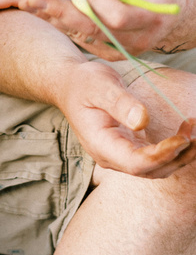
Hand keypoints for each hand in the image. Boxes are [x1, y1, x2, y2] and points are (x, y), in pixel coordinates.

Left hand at [18, 0, 187, 59]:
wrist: (167, 13)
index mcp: (150, 20)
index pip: (117, 18)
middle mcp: (133, 41)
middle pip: (91, 29)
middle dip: (60, 11)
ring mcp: (117, 49)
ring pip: (79, 33)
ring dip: (50, 17)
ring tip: (27, 2)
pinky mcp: (104, 50)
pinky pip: (77, 36)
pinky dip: (56, 21)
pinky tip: (37, 10)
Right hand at [58, 58, 195, 178]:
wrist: (71, 85)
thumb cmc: (84, 83)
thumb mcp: (100, 86)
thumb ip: (120, 103)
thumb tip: (142, 121)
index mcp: (100, 144)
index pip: (136, 163)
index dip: (162, 154)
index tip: (184, 137)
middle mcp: (110, 157)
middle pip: (151, 170)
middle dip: (178, 155)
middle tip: (195, 128)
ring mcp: (120, 156)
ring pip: (157, 168)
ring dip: (180, 155)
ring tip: (195, 130)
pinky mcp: (129, 149)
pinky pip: (155, 159)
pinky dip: (174, 150)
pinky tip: (185, 134)